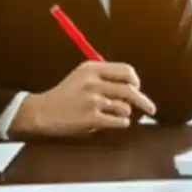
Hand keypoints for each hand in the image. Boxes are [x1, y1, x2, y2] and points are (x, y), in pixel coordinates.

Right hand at [10, 61, 157, 138]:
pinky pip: (118, 121)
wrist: (41, 112)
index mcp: (92, 68)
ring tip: (116, 116)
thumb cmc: (65, 95)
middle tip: (150, 109)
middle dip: (143, 101)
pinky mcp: (91, 117)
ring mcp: (93, 100)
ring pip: (125, 106)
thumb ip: (105, 77)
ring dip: (125, 113)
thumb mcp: (82, 76)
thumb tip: (134, 86)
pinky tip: (117, 123)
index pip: (126, 70)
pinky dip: (121, 123)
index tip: (138, 88)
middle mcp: (94, 81)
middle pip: (130, 89)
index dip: (135, 81)